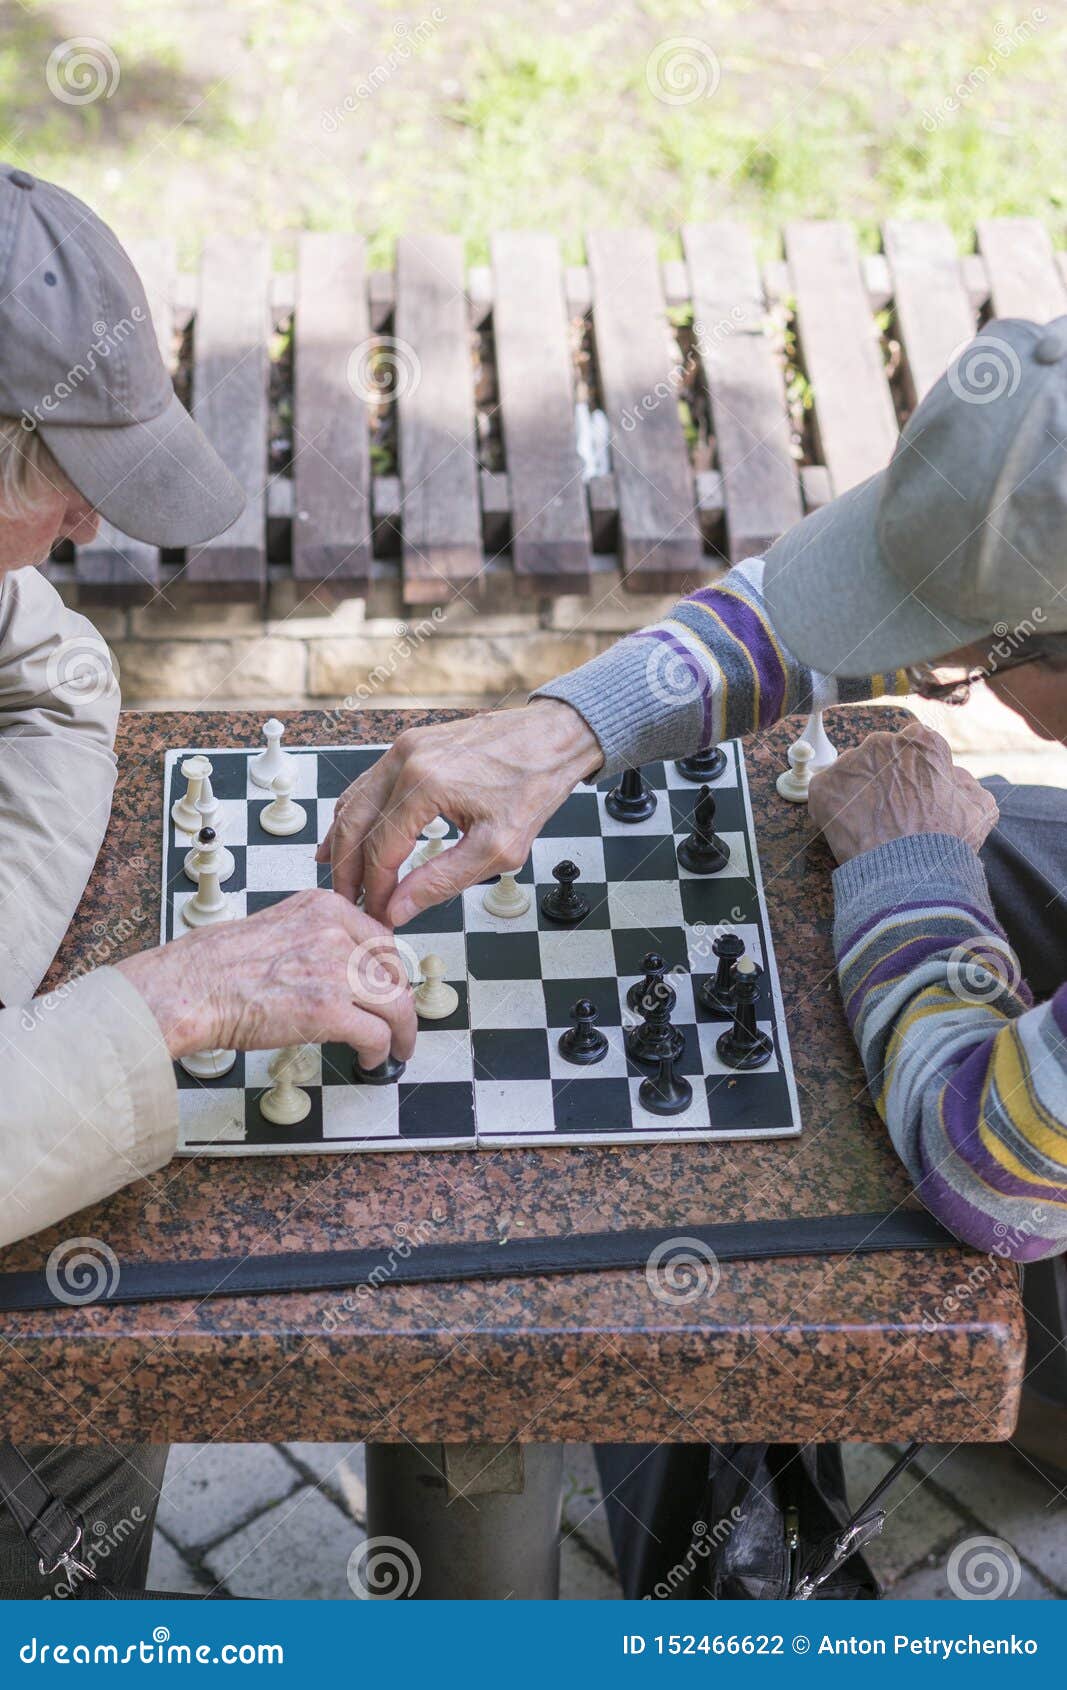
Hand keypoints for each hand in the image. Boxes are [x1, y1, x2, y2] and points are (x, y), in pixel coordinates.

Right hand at [117, 889, 415, 1066]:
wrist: (189, 988)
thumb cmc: (215, 963)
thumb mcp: (277, 926)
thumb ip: (314, 937)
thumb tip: (337, 965)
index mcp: (324, 908)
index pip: (381, 937)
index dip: (391, 970)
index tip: (391, 986)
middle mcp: (335, 933)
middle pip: (393, 972)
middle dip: (399, 1002)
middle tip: (399, 1021)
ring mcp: (335, 971)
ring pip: (395, 1005)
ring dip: (401, 1032)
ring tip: (396, 1048)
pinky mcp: (329, 1011)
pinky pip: (377, 1034)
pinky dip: (381, 1051)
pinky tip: (370, 1060)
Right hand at [316, 700, 602, 925]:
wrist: (553, 737)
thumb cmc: (532, 786)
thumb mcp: (498, 848)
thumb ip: (442, 881)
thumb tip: (398, 909)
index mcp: (424, 783)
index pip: (381, 850)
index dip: (375, 890)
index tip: (377, 916)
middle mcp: (405, 758)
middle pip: (355, 825)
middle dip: (348, 872)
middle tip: (348, 906)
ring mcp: (403, 748)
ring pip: (354, 803)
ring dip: (345, 845)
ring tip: (342, 881)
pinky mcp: (408, 745)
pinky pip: (369, 786)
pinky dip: (356, 816)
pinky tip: (348, 839)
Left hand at [808, 721, 998, 863]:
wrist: (910, 873)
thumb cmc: (947, 841)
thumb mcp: (978, 809)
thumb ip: (966, 784)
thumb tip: (954, 778)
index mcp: (920, 742)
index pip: (914, 746)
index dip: (914, 772)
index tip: (914, 794)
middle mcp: (883, 742)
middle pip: (879, 756)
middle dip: (883, 779)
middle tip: (890, 813)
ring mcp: (850, 762)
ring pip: (851, 774)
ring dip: (857, 793)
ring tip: (871, 826)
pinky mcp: (824, 787)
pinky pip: (826, 794)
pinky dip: (834, 810)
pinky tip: (851, 831)